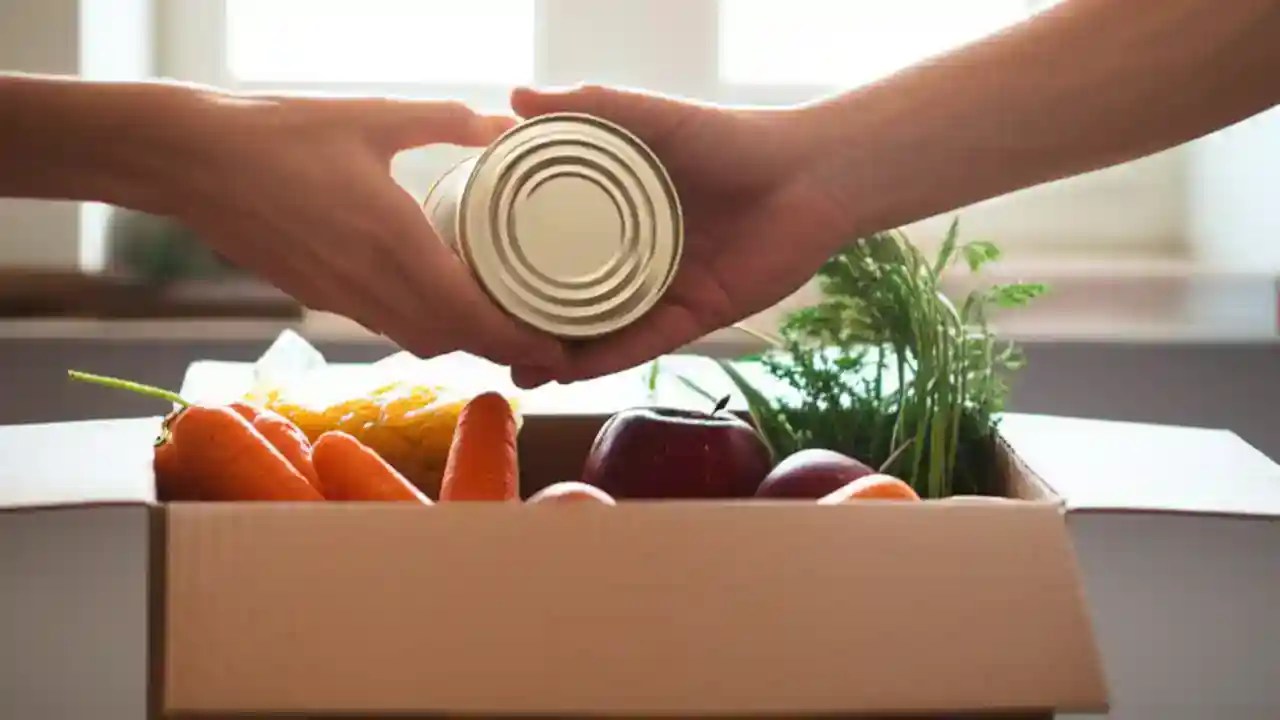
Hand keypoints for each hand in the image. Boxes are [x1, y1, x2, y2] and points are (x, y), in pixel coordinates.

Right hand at [170, 92, 564, 368]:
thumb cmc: (281, 133)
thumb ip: (446, 123)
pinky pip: (385, 326)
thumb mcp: (374, 117)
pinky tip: (435, 295)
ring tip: (498, 320)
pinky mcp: (319, 298)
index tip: (558, 352)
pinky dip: (422, 325)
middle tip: (542, 338)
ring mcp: (341, 299)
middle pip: (452, 342)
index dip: (518, 342)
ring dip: (460, 340)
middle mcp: (371, 285)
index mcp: (394, 243)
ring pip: (418, 340)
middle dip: (500, 348)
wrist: (192, 162)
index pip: (471, 317)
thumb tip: (504, 123)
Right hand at [508, 85, 851, 386]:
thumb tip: (514, 98)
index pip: (551, 240)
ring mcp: (659, 289)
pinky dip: (603, 358)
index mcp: (617, 210)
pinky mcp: (692, 317)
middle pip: (568, 294)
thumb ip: (590, 108)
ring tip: (514, 365)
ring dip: (556, 351)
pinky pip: (640, 343)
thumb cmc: (732, 139)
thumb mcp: (652, 117)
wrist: (810, 176)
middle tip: (481, 333)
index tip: (466, 271)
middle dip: (526, 319)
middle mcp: (631, 254)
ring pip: (597, 330)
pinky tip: (564, 368)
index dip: (511, 259)